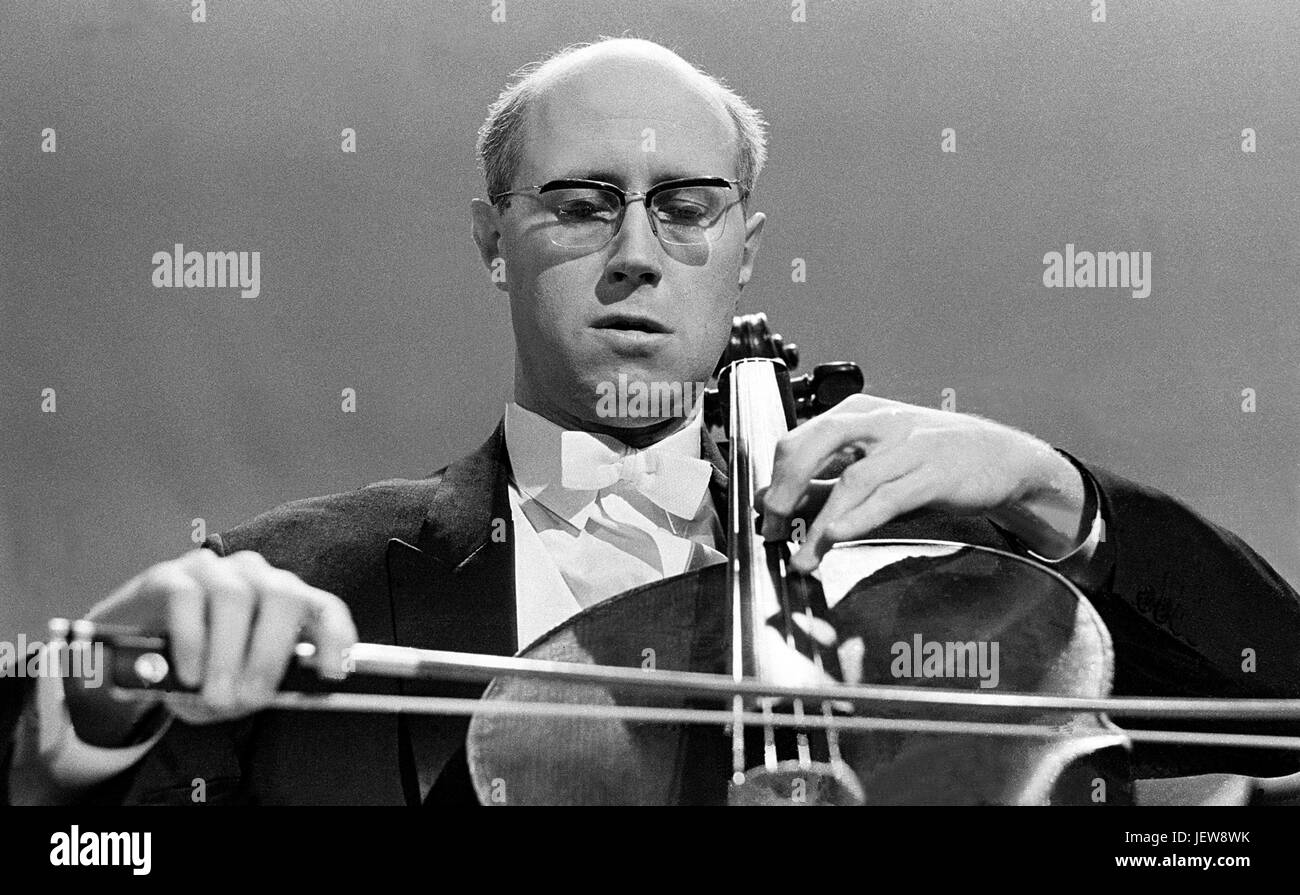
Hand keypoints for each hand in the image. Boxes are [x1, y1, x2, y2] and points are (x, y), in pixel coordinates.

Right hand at [65, 549, 356, 744]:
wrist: (131, 656)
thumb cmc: (198, 669)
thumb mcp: (234, 685)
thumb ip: (252, 688)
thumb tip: (254, 695)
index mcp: (283, 601)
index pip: (323, 607)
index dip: (335, 636)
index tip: (333, 673)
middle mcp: (255, 577)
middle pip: (282, 596)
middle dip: (269, 653)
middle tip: (249, 698)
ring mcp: (213, 571)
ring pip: (235, 597)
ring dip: (228, 653)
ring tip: (215, 693)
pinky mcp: (168, 575)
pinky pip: (187, 597)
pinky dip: (191, 640)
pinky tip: (189, 672)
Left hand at [759, 394, 1087, 572]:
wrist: (1006, 460)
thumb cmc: (935, 462)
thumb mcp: (876, 466)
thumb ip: (827, 482)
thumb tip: (774, 503)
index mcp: (859, 413)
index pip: (800, 438)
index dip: (775, 477)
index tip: (763, 514)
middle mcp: (880, 422)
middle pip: (817, 443)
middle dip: (786, 486)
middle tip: (771, 524)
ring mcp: (909, 445)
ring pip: (853, 478)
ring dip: (820, 521)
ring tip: (804, 556)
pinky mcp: (935, 473)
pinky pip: (889, 495)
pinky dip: (859, 517)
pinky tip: (837, 536)